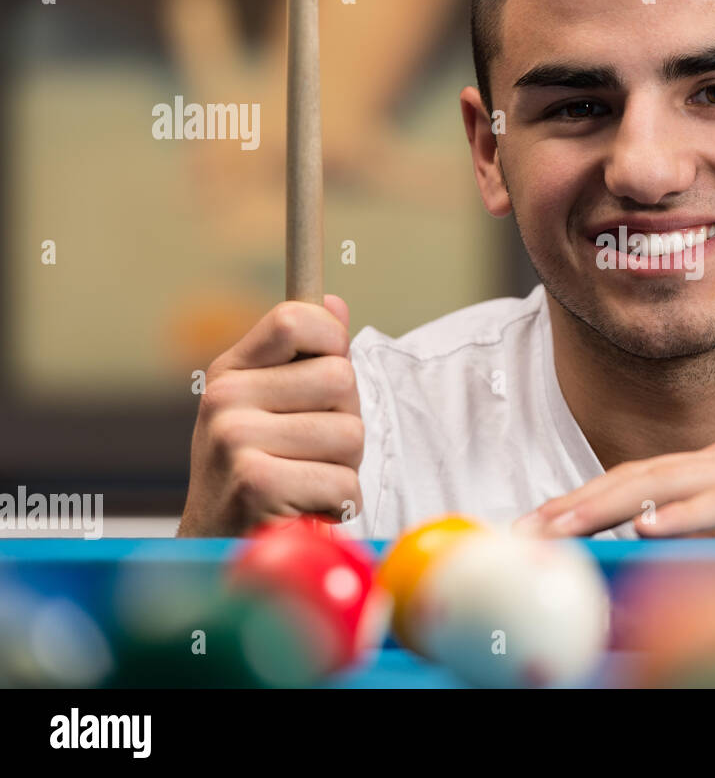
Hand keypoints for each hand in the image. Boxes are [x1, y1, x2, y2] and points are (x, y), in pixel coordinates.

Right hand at [177, 295, 363, 536]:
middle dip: (346, 423)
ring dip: (344, 469)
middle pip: (342, 378)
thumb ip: (306, 360)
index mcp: (231, 373)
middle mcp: (224, 400)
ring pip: (351, 434)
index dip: (332, 342)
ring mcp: (235, 440)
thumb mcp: (273, 412)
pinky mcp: (256, 484)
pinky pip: (344, 483)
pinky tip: (304, 513)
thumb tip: (335, 303)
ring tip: (306, 485)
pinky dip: (338, 506)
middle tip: (312, 455)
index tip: (329, 378)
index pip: (295, 317)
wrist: (217, 557)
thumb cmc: (259, 480)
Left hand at [512, 434, 714, 538]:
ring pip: (669, 482)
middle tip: (523, 530)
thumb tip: (669, 549)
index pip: (638, 480)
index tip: (536, 526)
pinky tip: (649, 524)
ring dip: (607, 504)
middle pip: (637, 475)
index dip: (583, 500)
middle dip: (575, 502)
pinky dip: (685, 512)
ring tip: (560, 527)